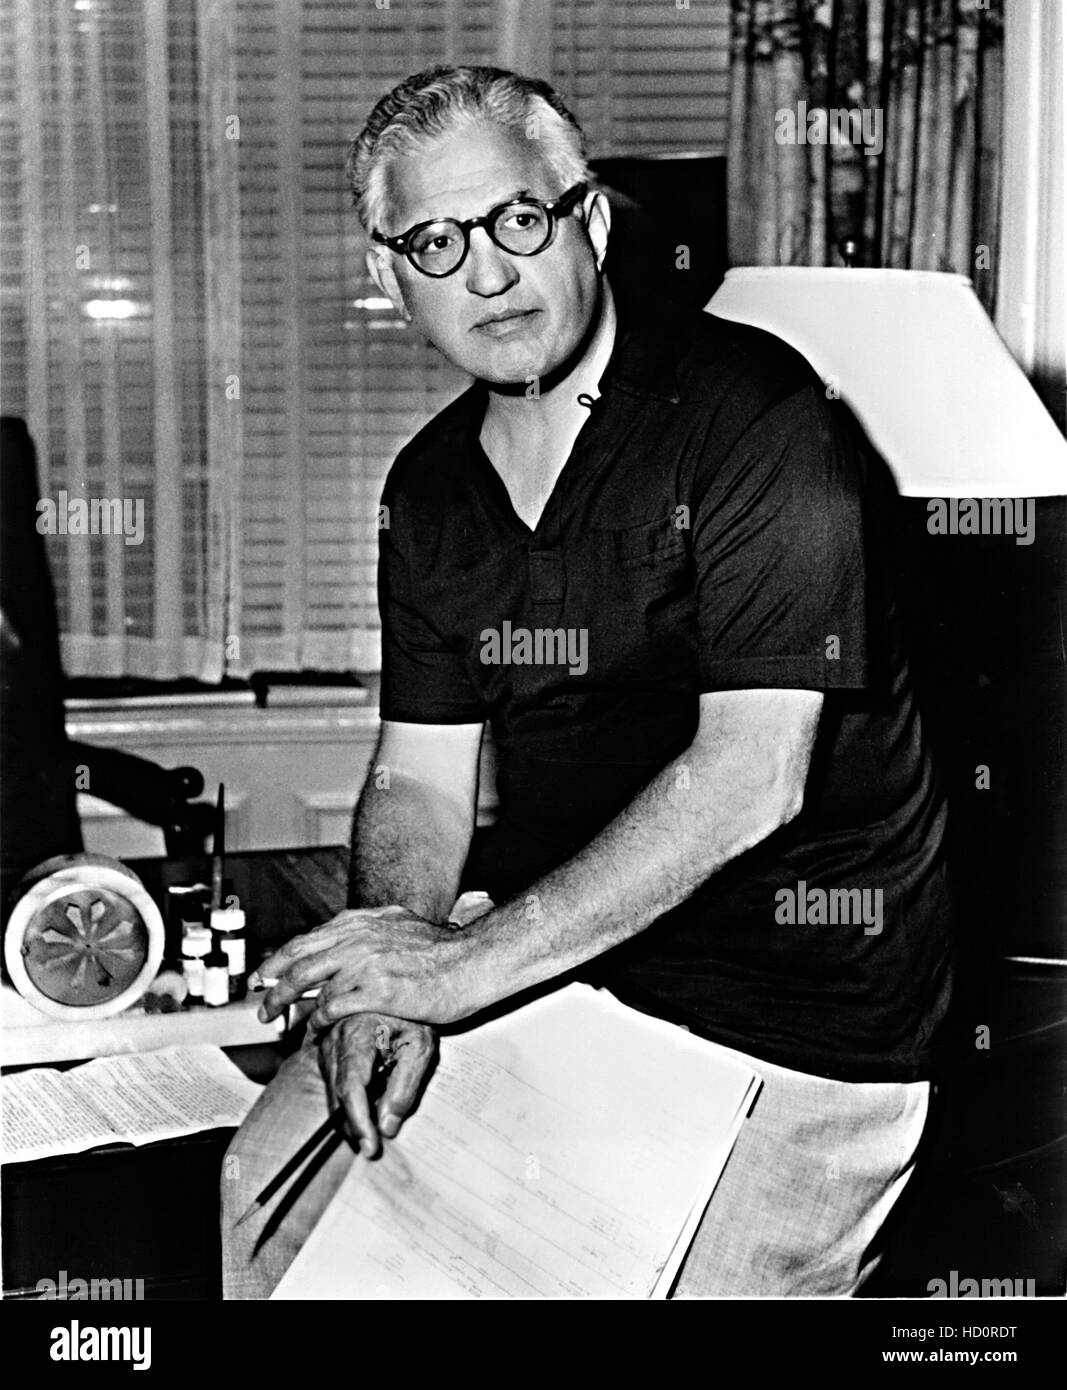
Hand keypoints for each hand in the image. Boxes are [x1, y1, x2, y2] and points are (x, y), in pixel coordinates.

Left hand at [254, 904, 490, 1026]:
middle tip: (264, 1008)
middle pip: (300, 963)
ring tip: (283, 1023)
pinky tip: (316, 1029)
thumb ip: (372, 928)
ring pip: (312, 987)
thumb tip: (351, 933)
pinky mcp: (377, 991)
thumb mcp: (400, 924)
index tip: (265, 975)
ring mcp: (366, 964)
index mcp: (362, 923)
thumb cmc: (443, 949)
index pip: (307, 940)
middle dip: (274, 987)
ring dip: (292, 1008)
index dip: (280, 959)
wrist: (472, 961)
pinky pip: (333, 1008)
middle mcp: (359, 939)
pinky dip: (319, 1021)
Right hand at [314, 1012, 435, 1157]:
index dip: (359, 1120)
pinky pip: (332, 1081)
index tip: (370, 1146)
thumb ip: (405, 1086)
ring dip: (348, 1116)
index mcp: (357, 1033)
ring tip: (369, 1136)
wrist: (396, 984)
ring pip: (332, 1090)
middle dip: (353, 1125)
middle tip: (372, 1149)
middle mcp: (334, 1038)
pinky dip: (345, 1101)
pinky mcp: (326, 1048)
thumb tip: (388, 1127)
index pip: (351, 1086)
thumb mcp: (420, 1045)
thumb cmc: (411, 1012)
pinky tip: (363, 1112)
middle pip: (338, 1094)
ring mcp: (326, 1042)